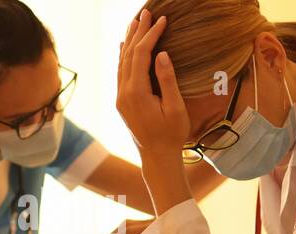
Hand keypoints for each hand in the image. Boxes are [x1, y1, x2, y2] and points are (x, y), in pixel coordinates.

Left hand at [116, 9, 188, 154]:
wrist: (157, 158)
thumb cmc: (171, 135)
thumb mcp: (175, 108)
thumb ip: (168, 80)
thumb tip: (162, 54)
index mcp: (136, 93)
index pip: (141, 55)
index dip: (151, 35)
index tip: (163, 20)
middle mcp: (123, 93)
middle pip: (128, 54)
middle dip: (138, 32)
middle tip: (147, 13)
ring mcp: (120, 98)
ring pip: (121, 62)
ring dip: (129, 41)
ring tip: (136, 23)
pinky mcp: (122, 102)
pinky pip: (120, 72)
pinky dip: (123, 56)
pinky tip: (124, 46)